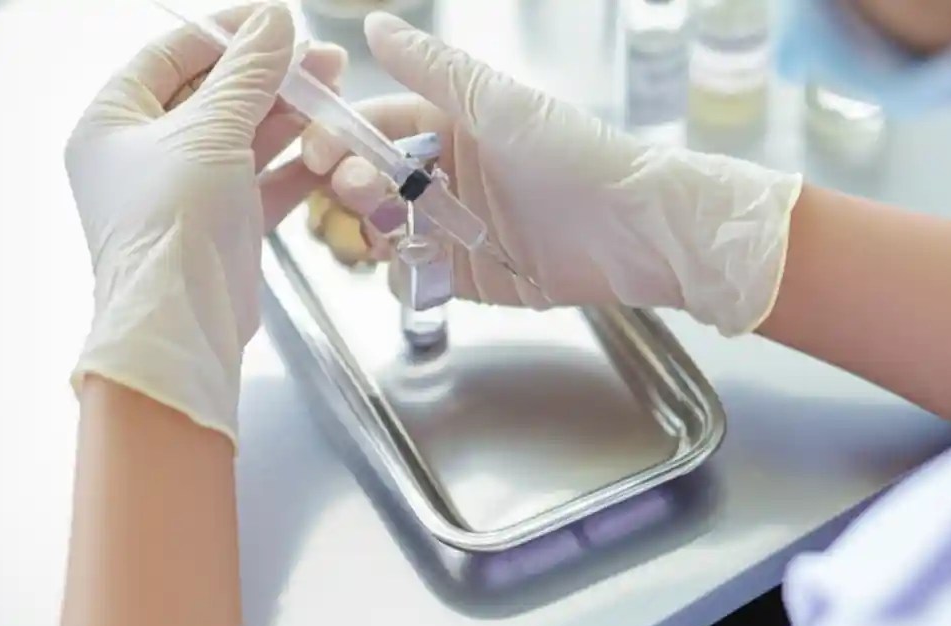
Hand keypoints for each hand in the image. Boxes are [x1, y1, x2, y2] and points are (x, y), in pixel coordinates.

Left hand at [66, 4, 344, 444]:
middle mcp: (142, 155)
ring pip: (243, 139)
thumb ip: (248, 72)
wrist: (182, 322)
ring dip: (290, 117)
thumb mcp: (212, 129)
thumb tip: (275, 19)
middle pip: (213, 96)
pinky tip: (331, 149)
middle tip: (324, 62)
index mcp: (112, 121)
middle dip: (271, 77)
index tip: (277, 21)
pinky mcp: (222, 227)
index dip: (226, 33)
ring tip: (337, 95)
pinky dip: (294, 164)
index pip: (171, 55)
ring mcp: (184, 193)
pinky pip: (261, 181)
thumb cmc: (176, 222)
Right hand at [304, 13, 802, 335]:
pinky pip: (414, 277)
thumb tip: (375, 23)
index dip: (339, 134)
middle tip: (353, 187)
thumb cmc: (575, 156)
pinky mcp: (471, 276)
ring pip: (382, 230)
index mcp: (452, 125)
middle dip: (347, 182)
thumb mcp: (497, 103)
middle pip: (371, 180)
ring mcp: (457, 228)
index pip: (375, 125)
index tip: (315, 147)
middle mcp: (449, 175)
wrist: (635, 230)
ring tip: (378, 225)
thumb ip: (431, 69)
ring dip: (366, 227)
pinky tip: (403, 263)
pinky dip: (399, 274)